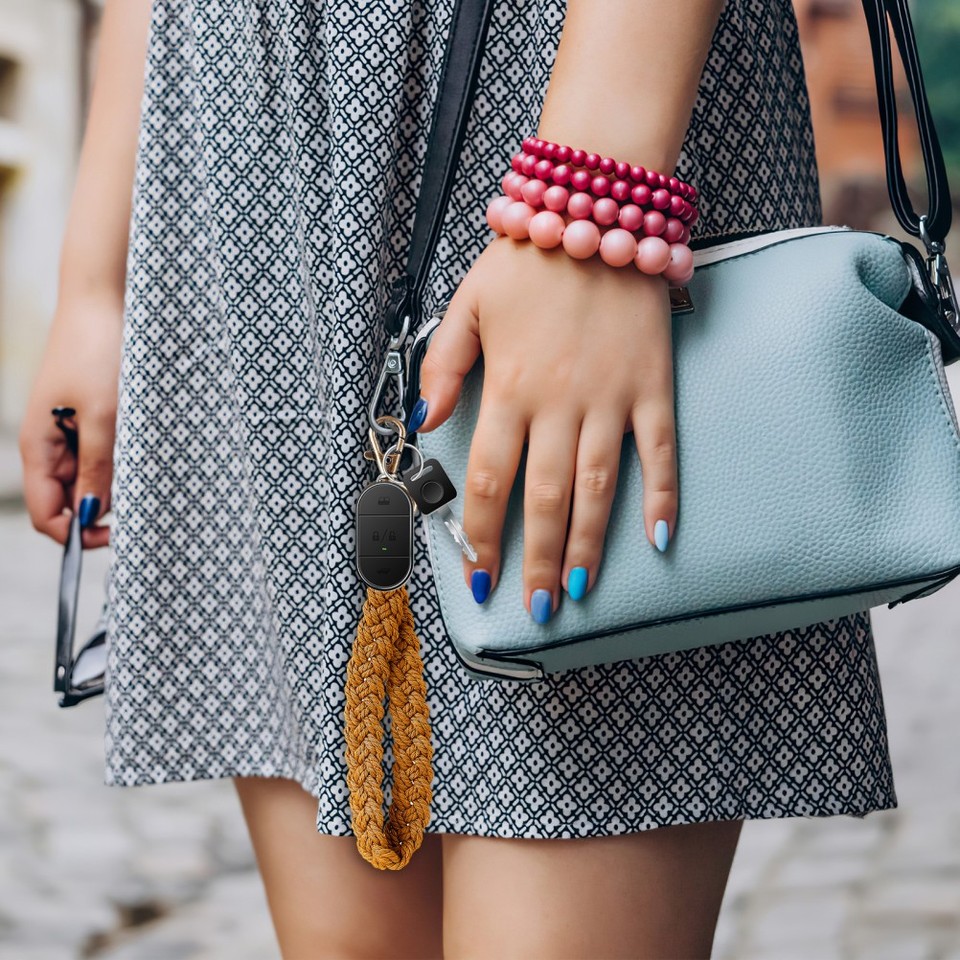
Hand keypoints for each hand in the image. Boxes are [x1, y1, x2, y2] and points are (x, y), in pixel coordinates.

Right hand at [18, 293, 122, 547]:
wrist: (103, 300)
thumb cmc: (99, 352)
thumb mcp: (103, 416)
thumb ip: (96, 468)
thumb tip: (90, 516)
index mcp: (38, 447)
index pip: (46, 515)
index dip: (76, 534)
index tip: (115, 536)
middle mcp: (49, 444)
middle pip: (69, 501)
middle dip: (100, 509)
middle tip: (140, 501)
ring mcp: (69, 431)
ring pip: (89, 479)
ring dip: (114, 483)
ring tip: (143, 466)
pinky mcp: (90, 417)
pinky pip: (101, 453)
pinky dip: (120, 459)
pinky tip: (140, 448)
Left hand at [413, 235, 677, 621]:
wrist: (595, 210)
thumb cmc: (526, 260)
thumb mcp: (465, 304)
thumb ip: (441, 364)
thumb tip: (426, 417)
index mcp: (508, 387)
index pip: (490, 480)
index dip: (482, 535)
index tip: (478, 575)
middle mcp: (558, 402)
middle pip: (544, 500)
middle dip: (536, 562)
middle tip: (534, 609)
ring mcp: (610, 398)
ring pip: (598, 487)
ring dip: (589, 546)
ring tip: (580, 592)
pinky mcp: (653, 386)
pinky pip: (660, 451)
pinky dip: (662, 495)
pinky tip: (660, 538)